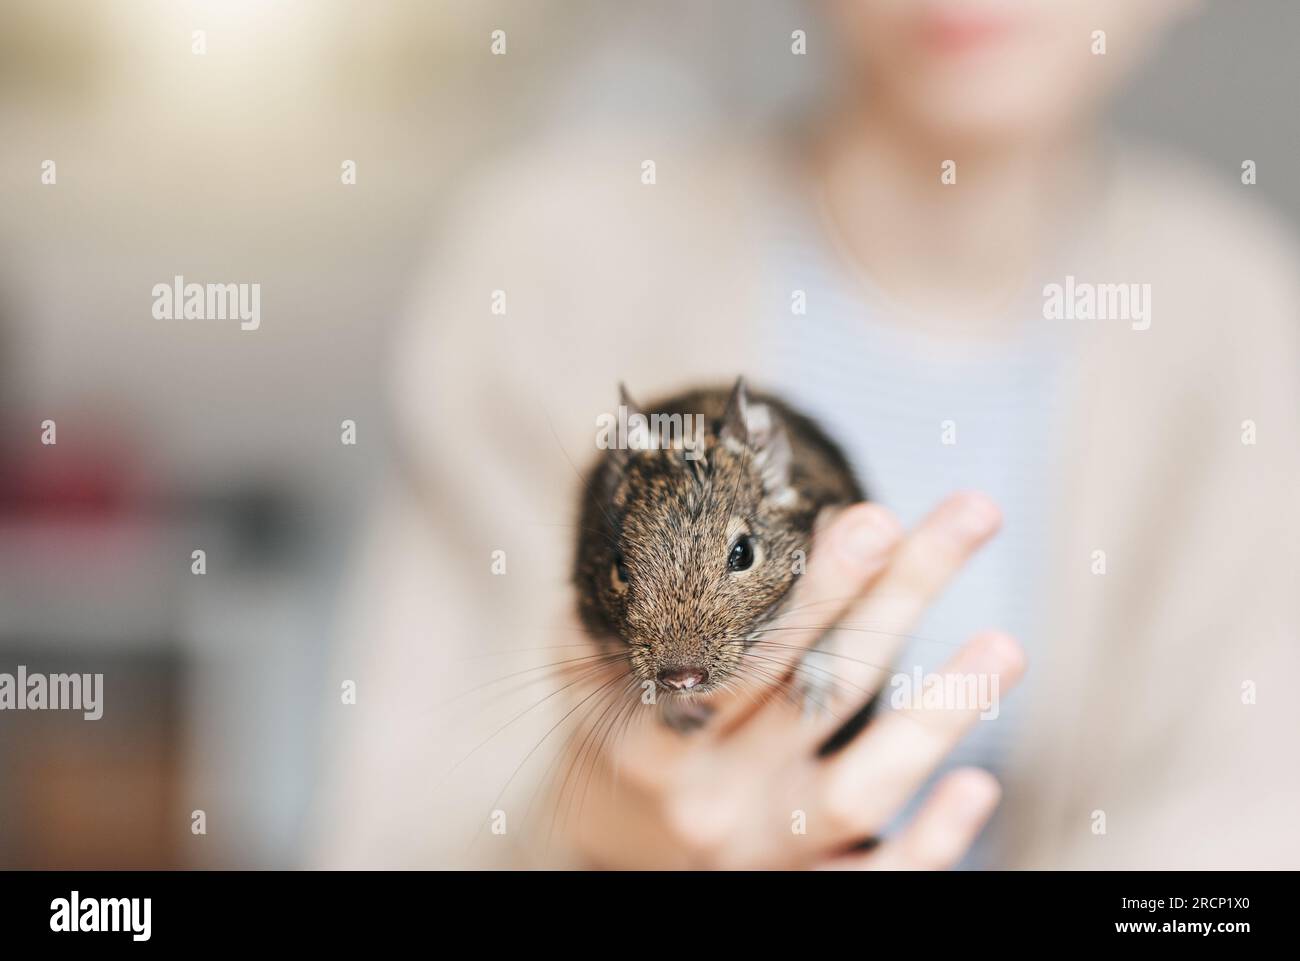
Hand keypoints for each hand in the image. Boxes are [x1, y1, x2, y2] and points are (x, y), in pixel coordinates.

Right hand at [562, 492, 1023, 868]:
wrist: (605, 852)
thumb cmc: (616, 740)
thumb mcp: (587, 675)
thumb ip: (611, 613)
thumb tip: (654, 514)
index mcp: (657, 732)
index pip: (744, 652)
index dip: (814, 589)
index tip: (872, 519)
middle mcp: (713, 793)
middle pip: (815, 691)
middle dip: (890, 601)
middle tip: (965, 520)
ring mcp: (764, 849)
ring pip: (861, 788)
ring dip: (938, 716)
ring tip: (1006, 644)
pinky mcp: (803, 891)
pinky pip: (877, 880)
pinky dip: (931, 840)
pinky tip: (979, 785)